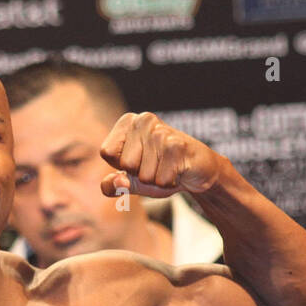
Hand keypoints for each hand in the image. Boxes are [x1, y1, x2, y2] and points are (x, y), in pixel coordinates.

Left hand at [98, 112, 221, 198]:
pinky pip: (161, 180)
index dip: (121, 165)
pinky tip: (178, 170)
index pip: (107, 152)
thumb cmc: (161, 171)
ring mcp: (161, 132)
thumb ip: (116, 185)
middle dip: (140, 175)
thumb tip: (112, 184)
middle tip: (157, 165)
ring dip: (156, 180)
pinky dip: (169, 183)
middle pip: (126, 164)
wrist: (198, 170)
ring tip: (168, 167)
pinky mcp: (176, 146)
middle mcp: (143, 120)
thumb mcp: (133, 180)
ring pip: (144, 175)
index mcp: (128, 122)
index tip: (139, 160)